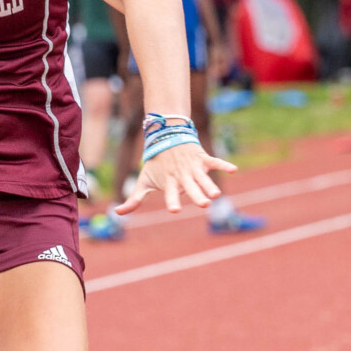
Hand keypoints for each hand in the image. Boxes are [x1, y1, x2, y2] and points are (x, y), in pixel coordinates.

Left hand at [115, 142, 238, 215]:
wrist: (165, 137)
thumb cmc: (155, 164)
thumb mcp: (143, 181)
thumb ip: (134, 199)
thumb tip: (117, 213)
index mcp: (169, 182)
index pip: (170, 193)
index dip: (172, 200)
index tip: (174, 210)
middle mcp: (181, 175)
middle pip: (190, 187)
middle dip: (196, 195)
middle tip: (204, 204)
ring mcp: (192, 167)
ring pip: (202, 177)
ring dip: (210, 185)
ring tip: (216, 194)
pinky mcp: (202, 158)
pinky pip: (214, 162)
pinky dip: (223, 165)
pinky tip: (233, 169)